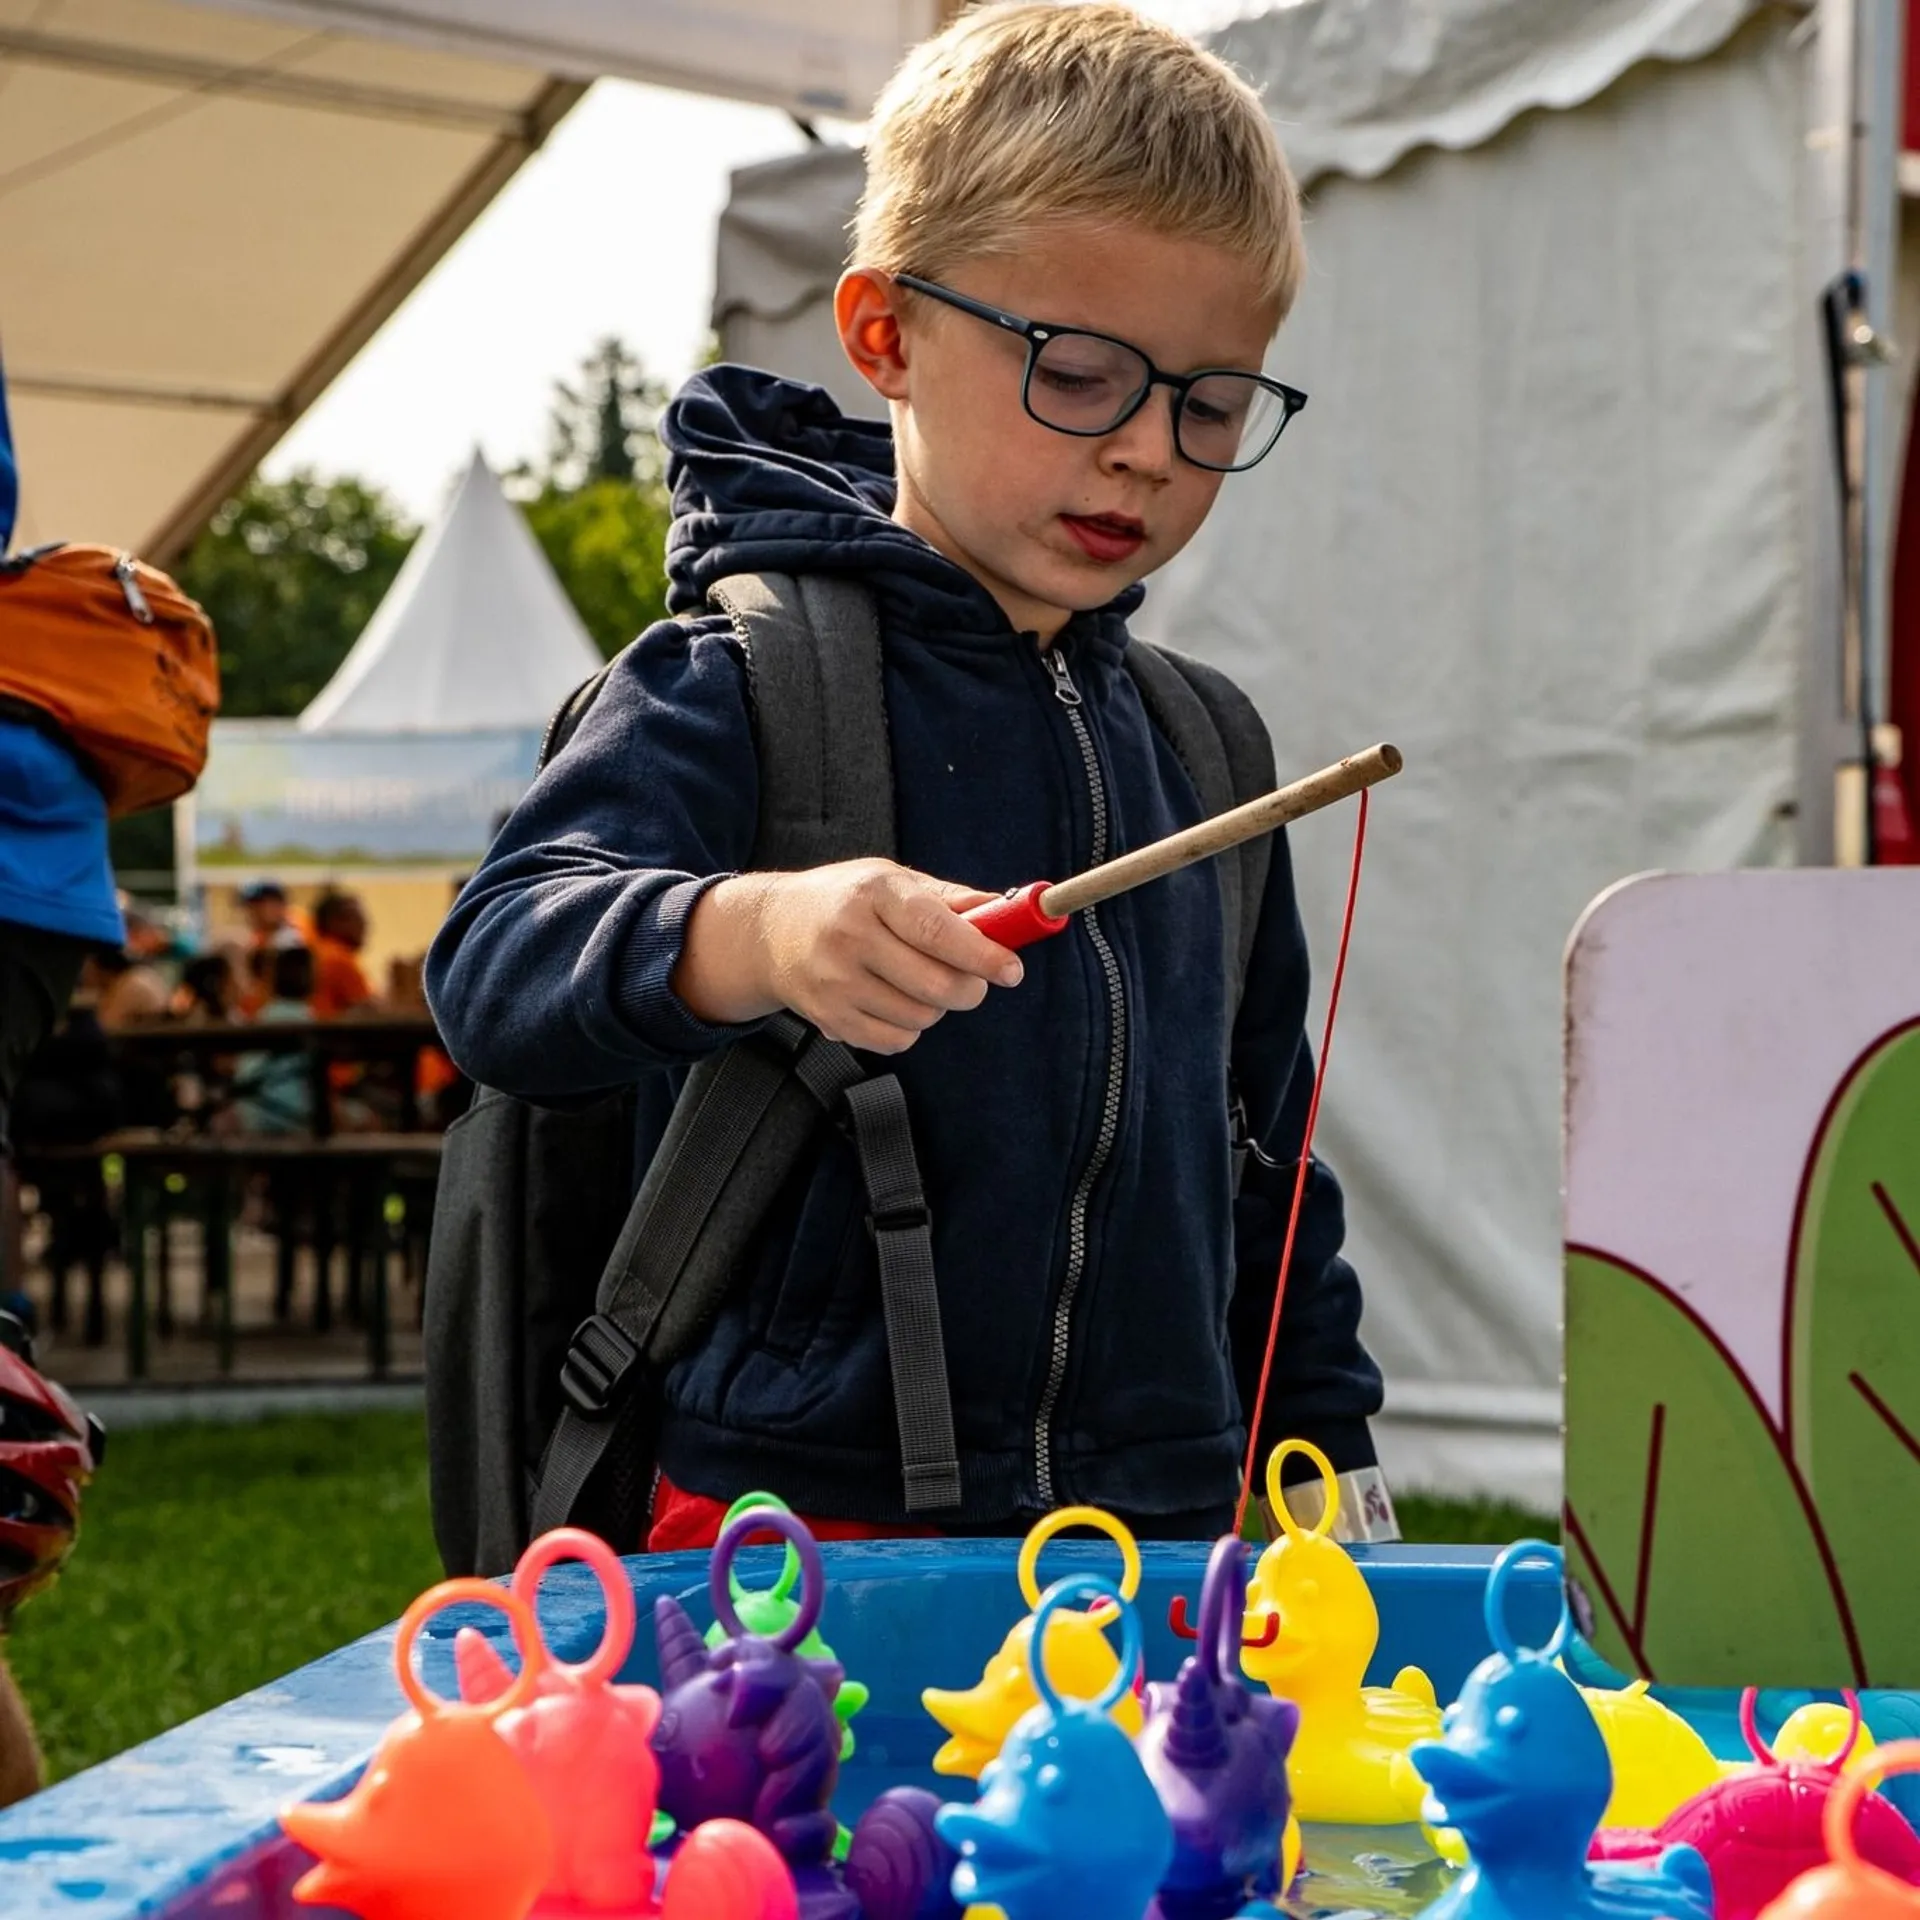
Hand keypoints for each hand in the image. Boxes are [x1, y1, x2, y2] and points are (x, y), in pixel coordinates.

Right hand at [674, 860, 1024, 1053]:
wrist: (769, 931)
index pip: (937, 930)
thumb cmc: (845, 900)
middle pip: (935, 984)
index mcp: (875, 894)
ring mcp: (835, 980)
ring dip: (936, 1008)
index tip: (1011, 969)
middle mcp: (851, 936)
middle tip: (972, 980)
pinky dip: (907, 1029)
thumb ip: (949, 899)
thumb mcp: (891, 880)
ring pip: (920, 1017)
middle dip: (969, 989)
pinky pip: (895, 1041)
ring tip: (918, 983)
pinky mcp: (828, 1017)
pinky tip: (892, 1002)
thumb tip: (1008, 912)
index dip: (982, 954)